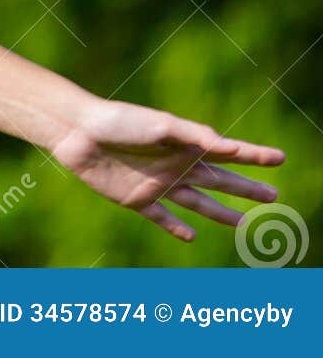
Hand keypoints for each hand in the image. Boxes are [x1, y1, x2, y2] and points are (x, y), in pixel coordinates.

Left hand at [49, 98, 285, 240]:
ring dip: (221, 213)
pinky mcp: (135, 199)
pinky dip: (176, 227)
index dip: (254, 156)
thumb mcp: (161, 124)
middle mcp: (175, 166)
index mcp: (186, 145)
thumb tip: (229, 147)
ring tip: (243, 222)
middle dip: (247, 188)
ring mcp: (157, 184)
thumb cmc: (120, 121)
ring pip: (198, 203)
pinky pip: (161, 217)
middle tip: (273, 195)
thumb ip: (195, 135)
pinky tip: (190, 235)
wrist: (78, 132)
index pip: (228, 152)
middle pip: (220, 181)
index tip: (280, 158)